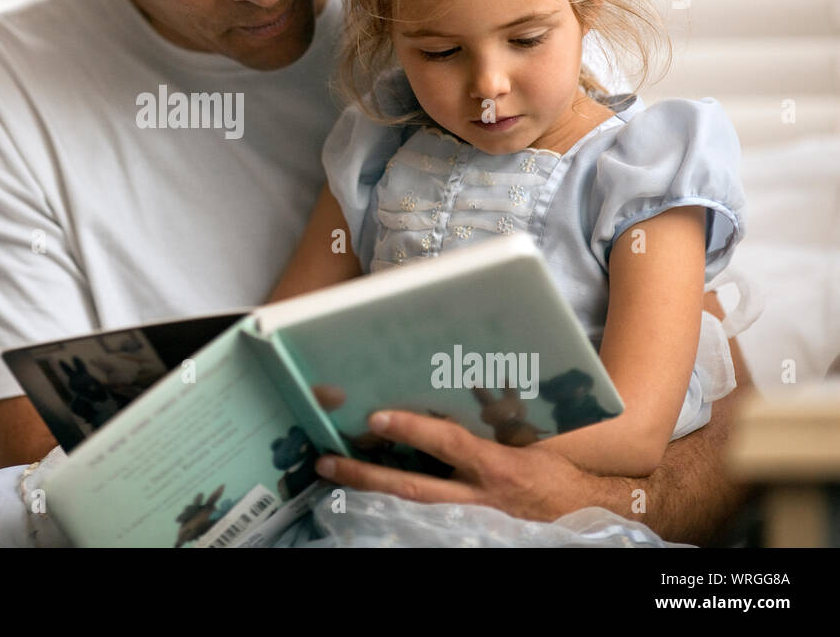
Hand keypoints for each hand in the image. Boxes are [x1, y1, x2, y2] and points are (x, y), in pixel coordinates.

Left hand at [310, 385, 591, 524]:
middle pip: (411, 488)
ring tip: (333, 473)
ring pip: (410, 507)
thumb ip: (492, 419)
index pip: (448, 443)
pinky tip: (367, 494)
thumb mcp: (527, 439)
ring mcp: (471, 520)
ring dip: (370, 490)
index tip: (377, 415)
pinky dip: (394, 505)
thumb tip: (460, 384)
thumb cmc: (556, 471)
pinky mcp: (471, 531)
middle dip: (366, 474)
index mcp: (496, 466)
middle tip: (325, 460)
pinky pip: (426, 516)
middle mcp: (478, 498)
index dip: (412, 428)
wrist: (589, 514)